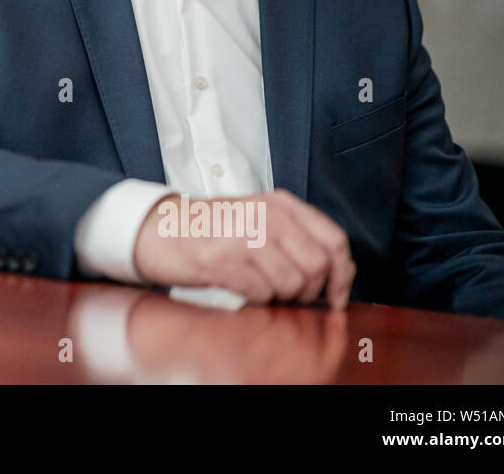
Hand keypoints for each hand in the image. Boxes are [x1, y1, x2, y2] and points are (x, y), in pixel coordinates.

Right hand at [132, 189, 355, 307]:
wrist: (161, 230)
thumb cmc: (212, 231)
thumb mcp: (259, 219)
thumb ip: (296, 237)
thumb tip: (336, 275)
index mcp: (281, 203)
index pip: (334, 240)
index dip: (342, 274)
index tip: (337, 296)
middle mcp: (267, 214)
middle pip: (317, 266)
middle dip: (309, 291)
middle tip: (290, 295)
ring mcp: (245, 235)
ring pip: (292, 284)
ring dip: (279, 297)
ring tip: (259, 287)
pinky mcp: (224, 259)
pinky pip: (262, 294)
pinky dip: (255, 299)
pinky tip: (241, 287)